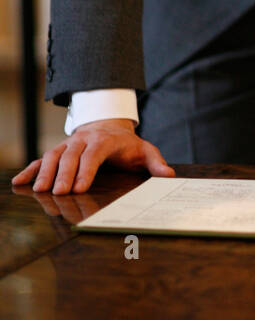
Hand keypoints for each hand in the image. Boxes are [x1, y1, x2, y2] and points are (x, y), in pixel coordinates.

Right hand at [11, 119, 175, 194]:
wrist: (109, 126)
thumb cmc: (127, 145)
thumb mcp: (145, 151)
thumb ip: (156, 163)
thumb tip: (169, 176)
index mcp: (105, 140)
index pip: (94, 153)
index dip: (85, 170)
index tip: (78, 188)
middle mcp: (84, 139)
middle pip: (71, 154)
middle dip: (63, 174)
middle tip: (57, 194)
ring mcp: (68, 144)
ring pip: (53, 155)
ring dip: (45, 172)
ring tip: (38, 190)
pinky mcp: (58, 150)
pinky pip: (41, 158)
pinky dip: (30, 170)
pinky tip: (19, 182)